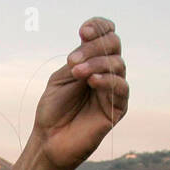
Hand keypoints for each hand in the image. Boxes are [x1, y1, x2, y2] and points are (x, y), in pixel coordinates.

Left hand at [34, 17, 128, 169]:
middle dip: (94, 46)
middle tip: (73, 60)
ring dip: (96, 63)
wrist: (49, 141)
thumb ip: (78, 62)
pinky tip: (92, 81)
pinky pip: (120, 88)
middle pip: (113, 45)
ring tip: (76, 72)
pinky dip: (107, 80)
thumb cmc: (52, 111)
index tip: (83, 31)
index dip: (99, 28)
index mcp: (91, 61)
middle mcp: (105, 72)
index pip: (105, 35)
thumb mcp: (62, 79)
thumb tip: (93, 47)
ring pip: (117, 64)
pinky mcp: (117, 109)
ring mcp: (113, 90)